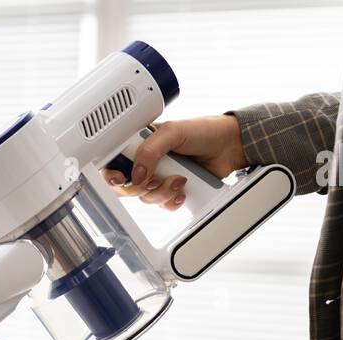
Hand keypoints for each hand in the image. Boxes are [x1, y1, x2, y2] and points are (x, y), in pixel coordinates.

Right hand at [101, 114, 246, 210]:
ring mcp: (159, 178)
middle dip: (141, 188)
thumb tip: (137, 175)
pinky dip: (172, 201)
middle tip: (154, 180)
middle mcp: (146, 162)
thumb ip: (149, 150)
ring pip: (146, 198)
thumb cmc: (203, 131)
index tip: (121, 179)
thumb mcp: (172, 132)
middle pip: (126, 186)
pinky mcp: (172, 191)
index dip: (112, 174)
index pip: (113, 162)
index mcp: (140, 143)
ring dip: (162, 192)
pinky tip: (182, 190)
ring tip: (179, 179)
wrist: (230, 147)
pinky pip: (162, 205)